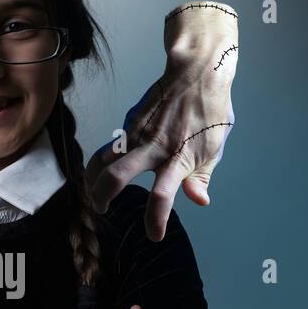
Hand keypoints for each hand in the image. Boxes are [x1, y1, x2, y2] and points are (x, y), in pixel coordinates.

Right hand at [85, 0, 238, 240]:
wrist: (196, 72)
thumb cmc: (211, 111)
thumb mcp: (215, 148)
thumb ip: (202, 177)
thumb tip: (199, 201)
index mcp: (179, 157)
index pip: (162, 195)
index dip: (154, 220)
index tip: (153, 236)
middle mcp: (153, 146)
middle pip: (115, 176)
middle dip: (101, 197)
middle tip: (101, 209)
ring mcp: (137, 133)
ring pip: (102, 159)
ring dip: (92, 179)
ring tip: (94, 191)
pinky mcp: (130, 122)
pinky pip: (110, 145)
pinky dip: (102, 161)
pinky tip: (104, 169)